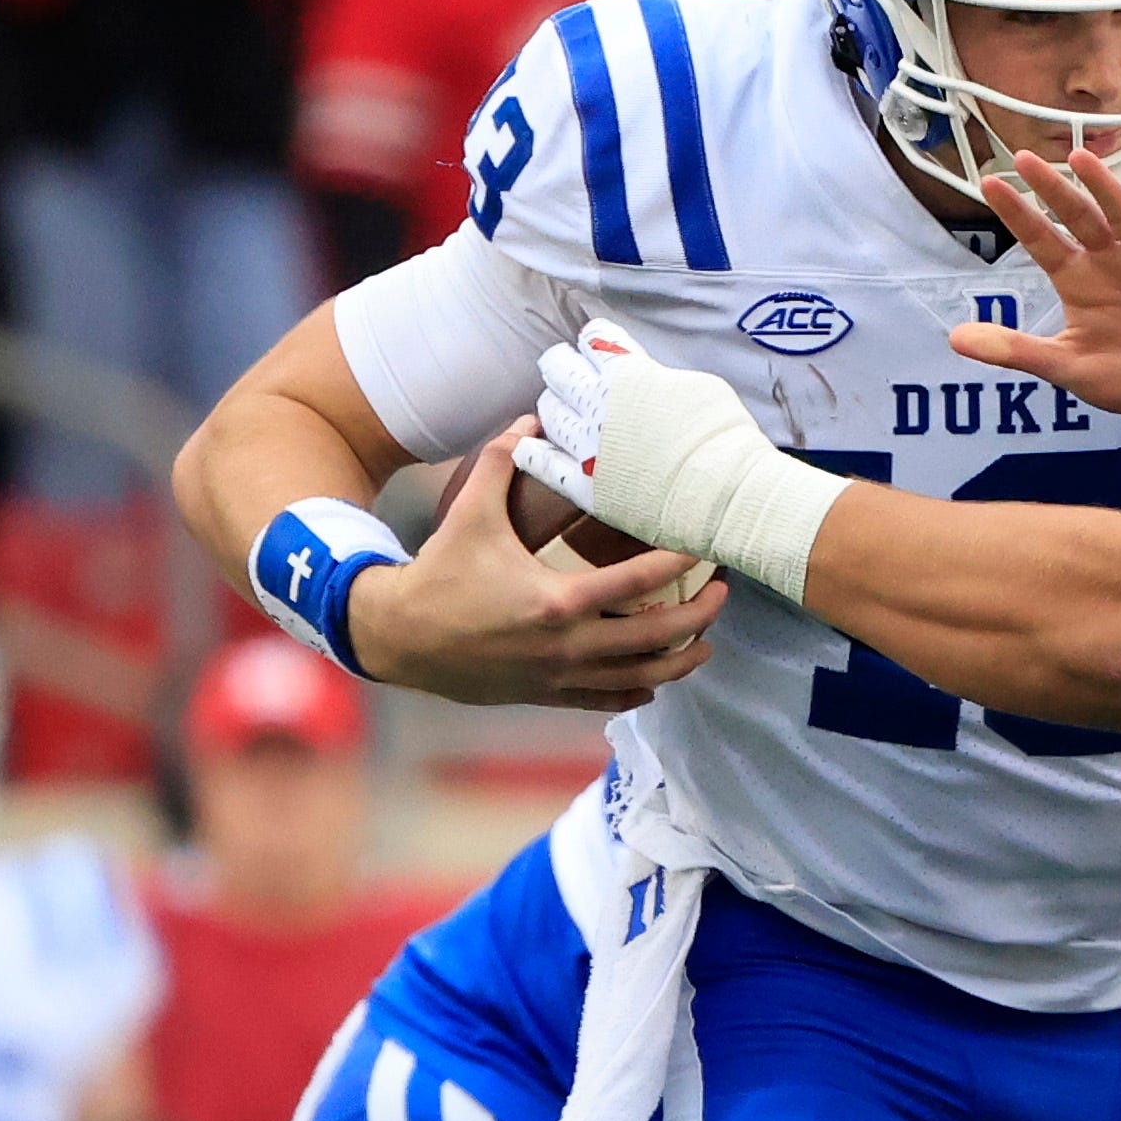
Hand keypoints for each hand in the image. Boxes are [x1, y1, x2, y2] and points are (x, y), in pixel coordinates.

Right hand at [349, 432, 721, 709]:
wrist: (398, 637)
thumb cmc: (439, 573)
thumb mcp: (469, 513)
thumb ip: (498, 461)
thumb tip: (530, 420)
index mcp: (557, 601)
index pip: (640, 581)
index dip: (681, 563)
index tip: (705, 547)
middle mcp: (567, 645)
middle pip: (656, 636)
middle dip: (699, 616)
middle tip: (722, 593)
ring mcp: (560, 676)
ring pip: (641, 678)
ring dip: (681, 661)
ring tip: (706, 642)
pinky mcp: (548, 695)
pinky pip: (607, 700)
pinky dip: (638, 690)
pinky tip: (656, 678)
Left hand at [519, 318, 852, 602]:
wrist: (725, 494)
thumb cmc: (724, 438)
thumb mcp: (699, 386)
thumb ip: (660, 377)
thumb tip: (649, 378)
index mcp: (627, 373)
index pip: (595, 339)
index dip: (598, 342)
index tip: (601, 349)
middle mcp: (597, 403)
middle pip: (559, 369)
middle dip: (566, 367)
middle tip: (573, 375)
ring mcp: (586, 445)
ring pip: (548, 411)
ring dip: (555, 407)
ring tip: (564, 412)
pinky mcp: (583, 485)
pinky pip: (540, 461)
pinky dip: (534, 450)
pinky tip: (533, 446)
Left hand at [964, 148, 1120, 417]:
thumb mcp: (1070, 369)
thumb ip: (1017, 351)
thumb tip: (954, 340)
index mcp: (1078, 281)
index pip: (1041, 239)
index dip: (1017, 212)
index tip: (989, 183)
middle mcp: (1109, 260)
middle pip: (1076, 217)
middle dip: (1052, 189)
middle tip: (1025, 158)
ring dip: (1102, 187)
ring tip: (1079, 160)